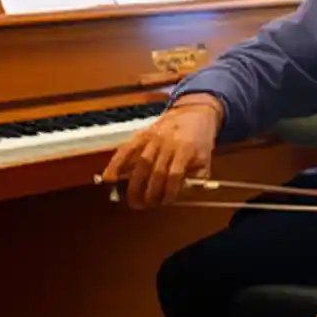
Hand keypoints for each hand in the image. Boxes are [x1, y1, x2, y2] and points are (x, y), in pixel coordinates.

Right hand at [100, 95, 220, 207]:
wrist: (195, 111)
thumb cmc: (201, 137)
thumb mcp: (206, 157)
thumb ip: (197, 176)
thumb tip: (184, 195)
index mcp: (186, 148)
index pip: (174, 174)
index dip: (168, 191)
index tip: (166, 202)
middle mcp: (168, 142)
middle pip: (155, 171)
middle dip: (149, 192)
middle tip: (145, 206)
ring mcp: (153, 137)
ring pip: (140, 162)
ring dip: (134, 184)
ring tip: (131, 199)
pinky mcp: (142, 133)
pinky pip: (126, 149)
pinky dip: (116, 164)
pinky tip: (110, 178)